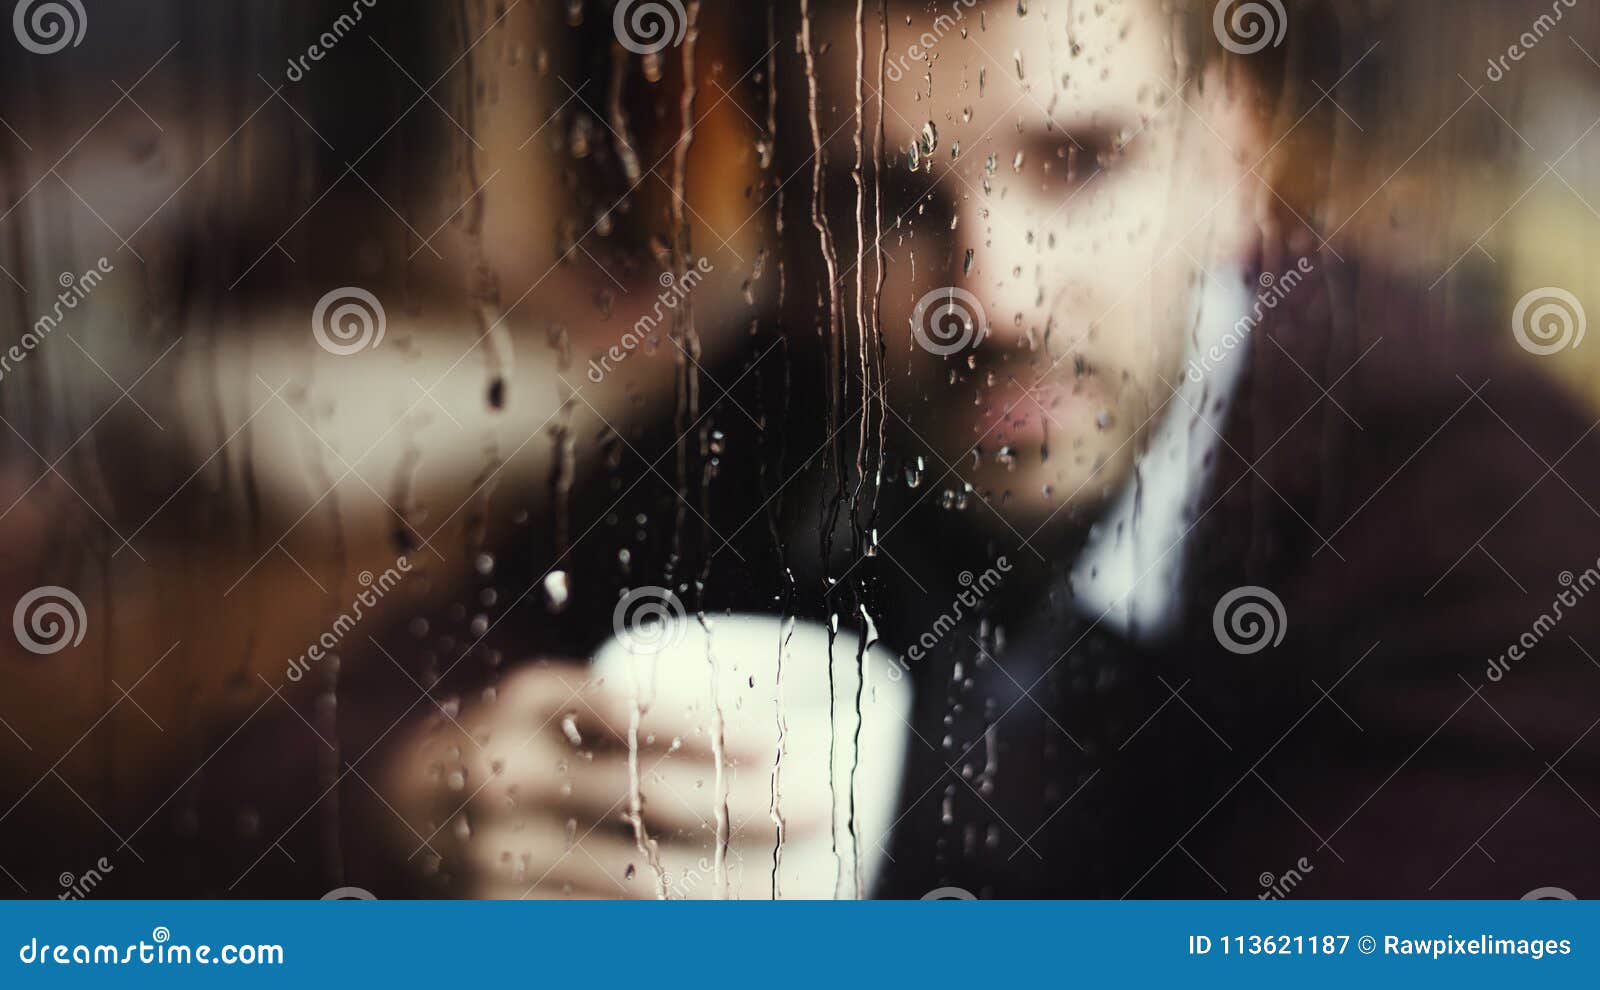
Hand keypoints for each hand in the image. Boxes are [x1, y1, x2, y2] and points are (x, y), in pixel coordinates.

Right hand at [383, 660, 830, 898]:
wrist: (381, 815)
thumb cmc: (497, 749)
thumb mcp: (538, 705)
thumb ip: (616, 715)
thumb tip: (759, 741)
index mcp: (519, 706)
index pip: (633, 718)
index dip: (714, 731)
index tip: (781, 742)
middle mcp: (501, 782)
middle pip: (649, 801)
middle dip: (748, 807)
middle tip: (821, 807)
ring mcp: (493, 863)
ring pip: (637, 881)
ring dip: (730, 884)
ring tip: (799, 881)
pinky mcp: (493, 923)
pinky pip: (600, 934)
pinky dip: (673, 933)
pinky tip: (728, 928)